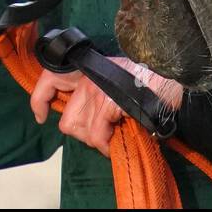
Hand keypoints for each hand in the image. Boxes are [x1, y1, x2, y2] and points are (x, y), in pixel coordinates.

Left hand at [30, 54, 184, 157]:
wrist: (171, 81)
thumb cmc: (147, 82)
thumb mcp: (114, 76)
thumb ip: (94, 89)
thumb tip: (82, 115)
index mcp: (87, 68)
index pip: (50, 78)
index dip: (39, 99)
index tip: (41, 115)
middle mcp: (88, 77)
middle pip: (67, 121)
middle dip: (83, 134)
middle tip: (101, 133)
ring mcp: (96, 90)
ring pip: (81, 132)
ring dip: (98, 140)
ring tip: (114, 133)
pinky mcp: (107, 103)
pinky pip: (97, 136)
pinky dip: (107, 144)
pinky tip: (119, 137)